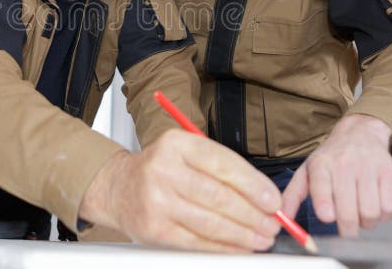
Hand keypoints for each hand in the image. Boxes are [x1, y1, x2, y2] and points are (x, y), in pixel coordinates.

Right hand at [79, 129, 280, 251]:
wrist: (118, 187)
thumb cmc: (160, 170)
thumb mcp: (185, 154)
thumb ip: (221, 169)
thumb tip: (263, 196)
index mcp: (176, 144)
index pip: (223, 163)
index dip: (254, 185)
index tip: (273, 200)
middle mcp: (164, 169)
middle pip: (219, 196)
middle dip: (253, 214)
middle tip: (272, 224)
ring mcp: (157, 201)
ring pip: (211, 222)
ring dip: (243, 234)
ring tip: (261, 238)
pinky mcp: (155, 229)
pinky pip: (197, 242)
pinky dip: (223, 248)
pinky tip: (239, 247)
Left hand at [281, 114, 391, 236]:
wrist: (360, 134)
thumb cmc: (331, 159)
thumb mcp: (307, 172)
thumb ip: (292, 196)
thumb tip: (281, 219)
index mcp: (321, 164)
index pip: (321, 184)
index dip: (324, 202)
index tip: (326, 216)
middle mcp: (344, 164)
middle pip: (349, 208)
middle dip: (347, 229)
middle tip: (346, 230)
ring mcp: (368, 167)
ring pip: (371, 212)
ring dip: (366, 223)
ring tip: (359, 214)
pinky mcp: (389, 173)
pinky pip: (390, 208)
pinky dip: (383, 216)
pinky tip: (374, 206)